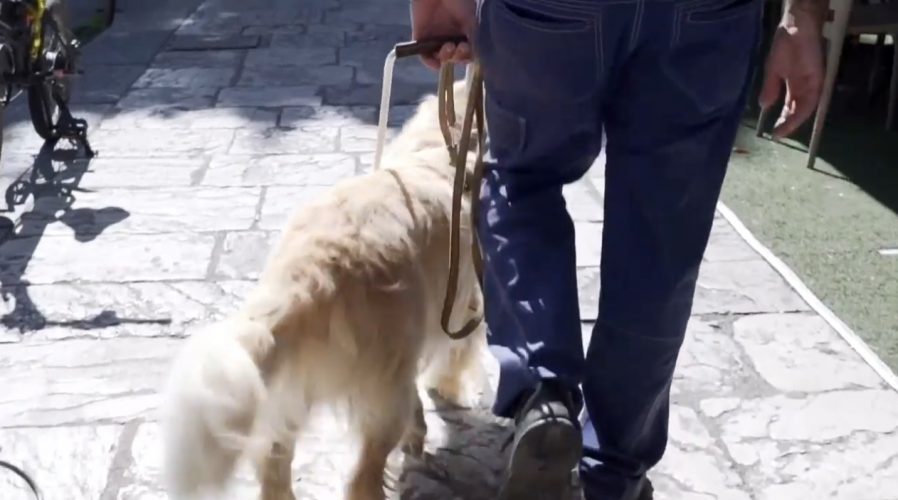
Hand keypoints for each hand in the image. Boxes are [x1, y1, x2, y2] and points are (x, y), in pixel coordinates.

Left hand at [410, 0, 475, 69]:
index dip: (470, 56)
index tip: (470, 48)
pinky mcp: (422, 38)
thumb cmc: (460, 0)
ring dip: (447, 58)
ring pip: (442, 59)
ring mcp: (437, 38)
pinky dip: (431, 62)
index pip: (470, 53)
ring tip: (448, 47)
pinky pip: (426, 57)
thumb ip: (476, 39)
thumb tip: (479, 56)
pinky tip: (437, 62)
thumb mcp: (473, 20)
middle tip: (459, 48)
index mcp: (466, 33)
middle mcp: (452, 37)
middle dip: (459, 57)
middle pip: (457, 58)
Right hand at [758, 1, 824, 138]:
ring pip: (805, 108)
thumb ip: (770, 88)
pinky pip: (812, 99)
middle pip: (797, 110)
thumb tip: (764, 105)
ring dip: (795, 121)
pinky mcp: (817, 79)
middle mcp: (803, 87)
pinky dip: (803, 110)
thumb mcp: (773, 71)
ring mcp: (811, 84)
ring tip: (784, 131)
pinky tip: (794, 118)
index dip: (782, 119)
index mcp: (792, 85)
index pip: (789, 107)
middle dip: (788, 124)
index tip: (773, 132)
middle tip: (778, 135)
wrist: (795, 30)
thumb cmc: (785, 46)